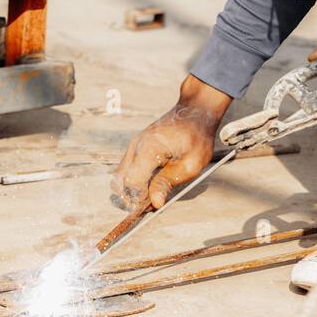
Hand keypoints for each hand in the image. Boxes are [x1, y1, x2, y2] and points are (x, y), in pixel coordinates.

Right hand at [111, 76, 232, 208]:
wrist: (195, 110)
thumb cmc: (197, 136)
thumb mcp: (191, 164)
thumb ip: (169, 182)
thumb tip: (155, 203)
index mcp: (149, 149)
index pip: (131, 182)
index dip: (139, 199)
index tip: (153, 205)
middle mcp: (136, 146)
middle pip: (119, 180)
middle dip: (131, 196)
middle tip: (151, 202)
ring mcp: (134, 144)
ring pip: (121, 175)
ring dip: (133, 188)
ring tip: (155, 192)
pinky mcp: (137, 146)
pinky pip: (128, 167)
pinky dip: (136, 178)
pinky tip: (154, 181)